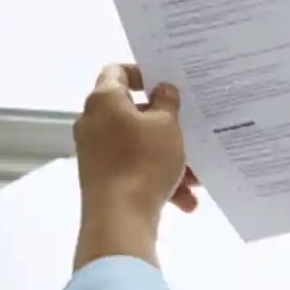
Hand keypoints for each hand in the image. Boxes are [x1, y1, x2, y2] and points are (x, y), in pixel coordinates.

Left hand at [72, 64, 199, 270]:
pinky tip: (185, 199)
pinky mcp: (102, 178)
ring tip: (196, 178)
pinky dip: (158, 178)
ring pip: (139, 145)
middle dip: (167, 125)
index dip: (144, 72)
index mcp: (104, 101)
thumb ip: (167, 102)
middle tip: (191, 128)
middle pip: (134, 113)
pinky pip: (135, 169)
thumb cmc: (143, 161)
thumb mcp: (167, 125)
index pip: (118, 71)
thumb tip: (162, 90)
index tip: (168, 84)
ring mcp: (95, 152)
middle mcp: (93, 122)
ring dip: (169, 158)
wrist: (119, 219)